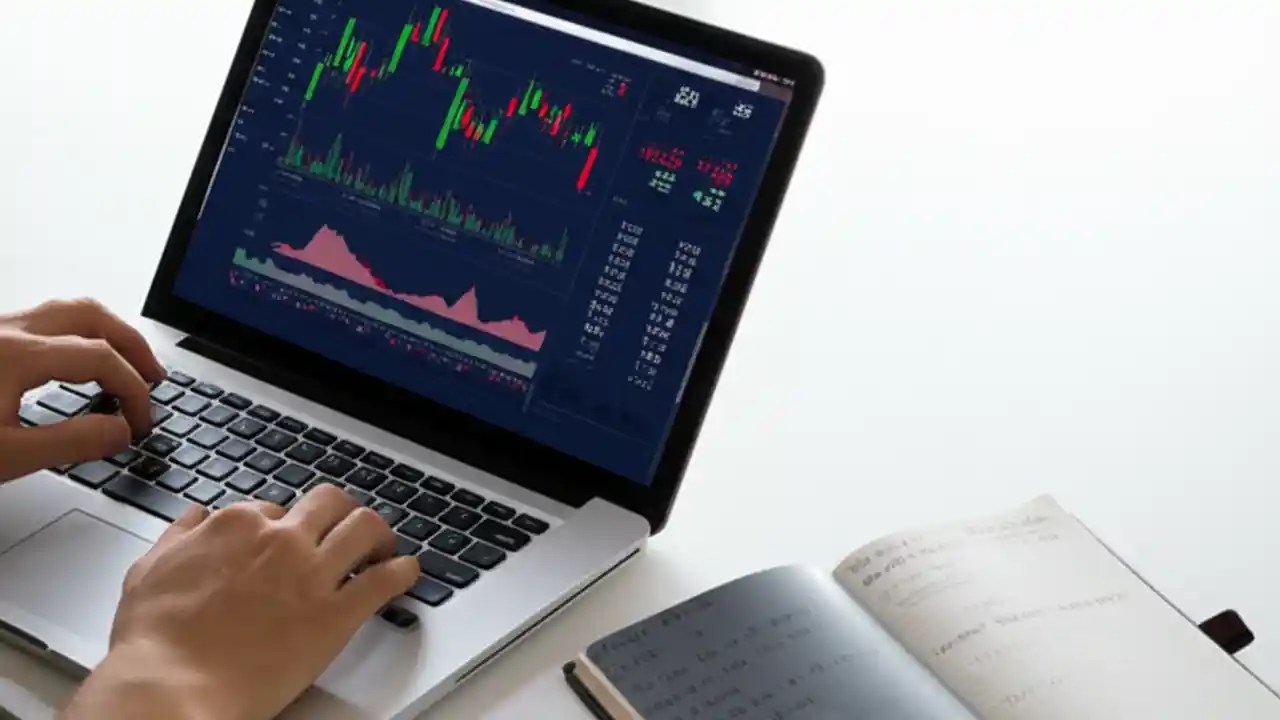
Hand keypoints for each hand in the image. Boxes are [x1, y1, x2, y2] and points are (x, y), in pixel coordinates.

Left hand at [0, 299, 164, 481]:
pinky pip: (42, 321)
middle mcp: (5, 331)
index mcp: (15, 355)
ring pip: (64, 311)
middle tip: (153, 375)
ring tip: (125, 361)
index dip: (133, 389)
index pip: (100, 358)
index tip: (140, 420)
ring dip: (105, 334)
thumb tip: (119, 432)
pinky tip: (75, 362)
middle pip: (89, 316)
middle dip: (131, 345)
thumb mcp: (4, 457)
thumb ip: (68, 444)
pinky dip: (75, 336)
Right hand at [63, 486, 419, 719]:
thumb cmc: (155, 640)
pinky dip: (402, 572)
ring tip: (382, 547)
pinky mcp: (335, 614)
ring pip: (365, 527)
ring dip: (379, 533)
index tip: (292, 543)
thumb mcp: (149, 571)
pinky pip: (385, 580)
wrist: (170, 686)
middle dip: (340, 513)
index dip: (286, 528)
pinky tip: (406, 573)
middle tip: (346, 530)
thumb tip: (196, 516)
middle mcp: (281, 541)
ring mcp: (312, 575)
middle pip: (330, 503)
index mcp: (238, 526)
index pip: (278, 510)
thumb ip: (179, 536)